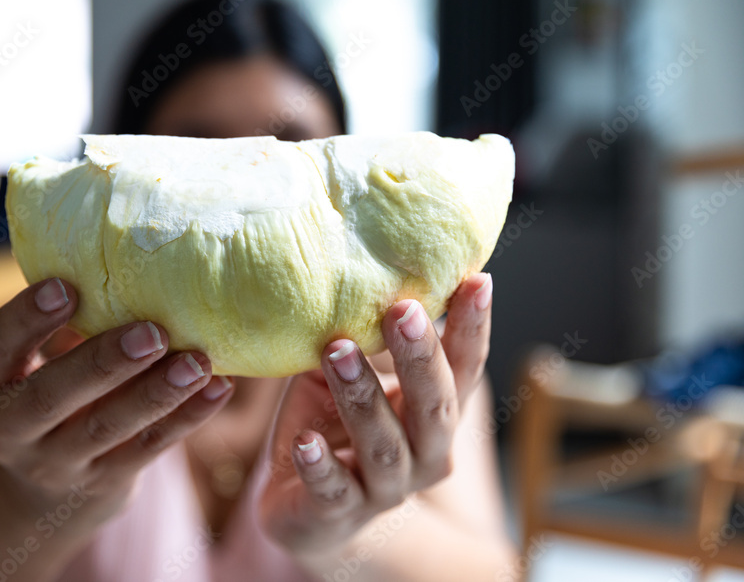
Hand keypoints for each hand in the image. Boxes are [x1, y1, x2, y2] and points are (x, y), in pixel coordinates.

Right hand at [0, 277, 234, 525]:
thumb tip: (128, 246)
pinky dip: (185, 419)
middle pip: (52, 396)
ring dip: (155, 393)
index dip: (27, 318)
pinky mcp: (102, 483)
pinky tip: (217, 388)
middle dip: (103, 362)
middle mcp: (10, 428)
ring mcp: (56, 463)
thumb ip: (63, 320)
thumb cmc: (51, 389)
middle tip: (152, 332)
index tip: (65, 286)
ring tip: (197, 361)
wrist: (51, 488)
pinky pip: (147, 450)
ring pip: (106, 427)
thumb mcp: (31, 362)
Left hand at [259, 273, 492, 555]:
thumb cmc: (335, 426)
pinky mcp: (337, 511)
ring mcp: (384, 488)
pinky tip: (304, 441)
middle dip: (421, 358)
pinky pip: (332, 489)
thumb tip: (357, 269)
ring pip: (382, 444)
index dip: (472, 328)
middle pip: (435, 406)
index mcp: (435, 413)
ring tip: (337, 351)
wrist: (311, 512)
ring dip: (363, 397)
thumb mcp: (350, 375)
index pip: (465, 368)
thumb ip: (362, 337)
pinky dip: (320, 465)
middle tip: (403, 309)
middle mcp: (424, 454)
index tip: (476, 280)